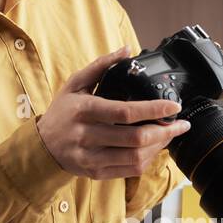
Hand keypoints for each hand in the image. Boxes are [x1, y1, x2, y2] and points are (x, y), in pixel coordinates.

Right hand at [36, 47, 190, 178]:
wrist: (42, 147)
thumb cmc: (62, 112)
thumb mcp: (75, 84)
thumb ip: (100, 66)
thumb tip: (126, 50)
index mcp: (84, 110)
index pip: (125, 112)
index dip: (154, 110)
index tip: (174, 107)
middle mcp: (87, 136)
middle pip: (135, 138)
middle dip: (165, 132)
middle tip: (181, 124)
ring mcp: (91, 158)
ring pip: (135, 157)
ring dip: (159, 147)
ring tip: (170, 135)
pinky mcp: (96, 173)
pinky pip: (129, 170)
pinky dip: (147, 160)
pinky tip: (154, 149)